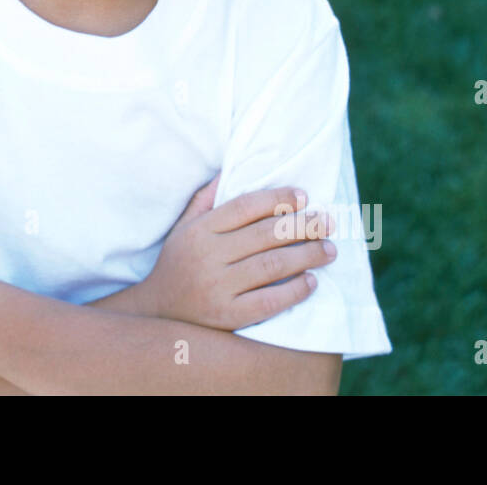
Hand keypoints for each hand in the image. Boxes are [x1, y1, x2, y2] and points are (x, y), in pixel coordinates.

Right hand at [139, 173, 336, 331]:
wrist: (157, 312)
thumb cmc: (178, 264)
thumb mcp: (183, 228)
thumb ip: (205, 200)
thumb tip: (229, 170)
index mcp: (199, 230)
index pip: (245, 206)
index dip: (277, 198)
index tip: (304, 196)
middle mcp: (208, 256)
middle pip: (265, 235)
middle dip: (303, 226)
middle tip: (327, 222)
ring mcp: (218, 287)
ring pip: (272, 265)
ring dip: (307, 255)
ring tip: (329, 249)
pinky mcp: (227, 316)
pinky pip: (270, 300)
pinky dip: (295, 290)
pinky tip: (312, 281)